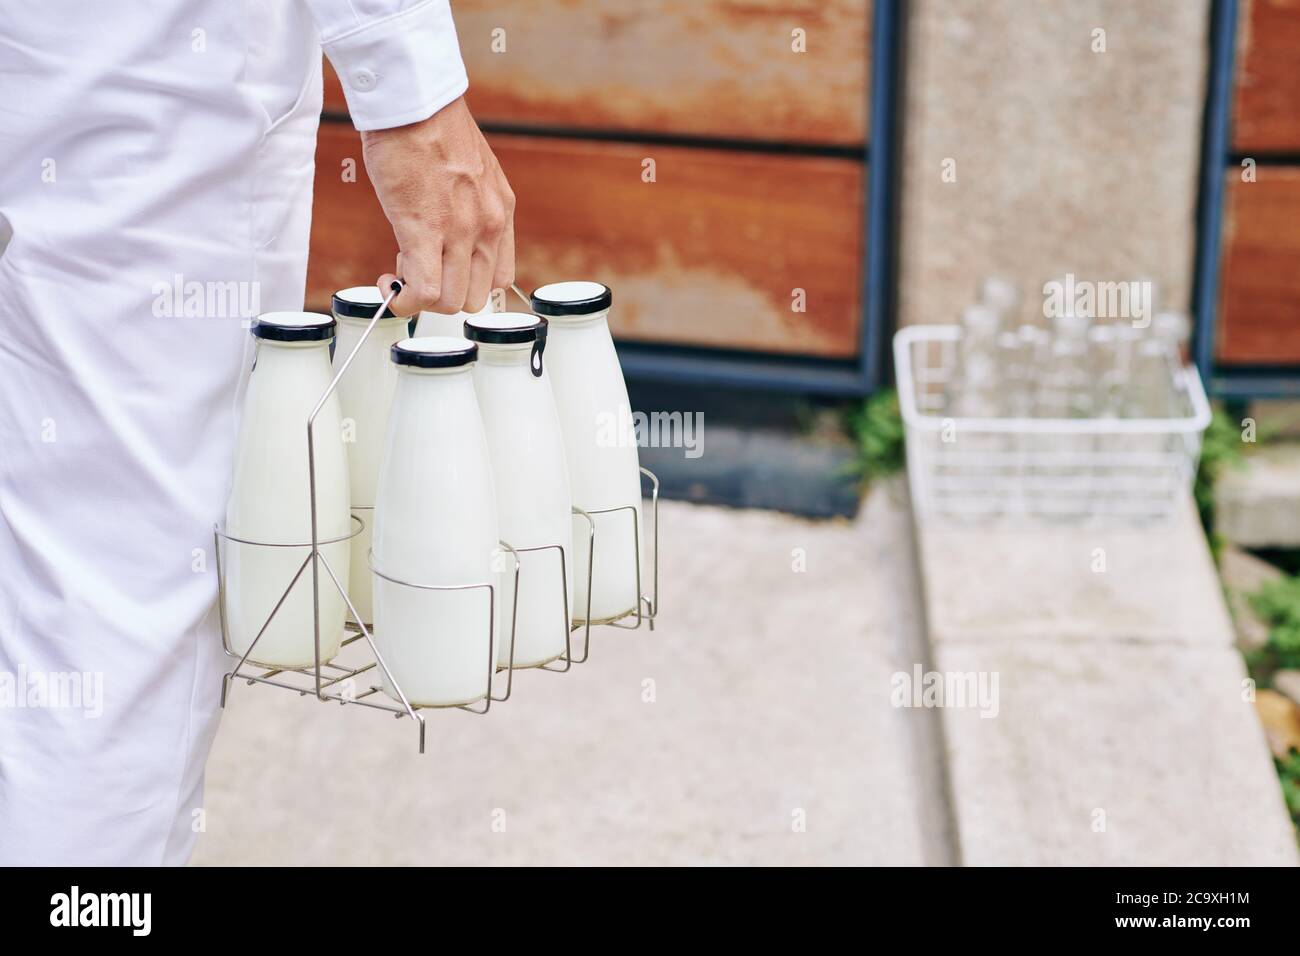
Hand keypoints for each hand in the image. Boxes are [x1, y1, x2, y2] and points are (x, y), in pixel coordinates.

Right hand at [361, 96, 514, 315]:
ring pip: (450, 301)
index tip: (443, 269)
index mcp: (501, 212)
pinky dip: (403, 298)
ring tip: (402, 268)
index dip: (466, 282)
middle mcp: (487, 227)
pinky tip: (389, 283)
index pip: (499, 278)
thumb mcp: (472, 172)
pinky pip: (423, 290)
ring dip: (421, 296)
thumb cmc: (432, 129)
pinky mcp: (424, 230)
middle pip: (474, 297)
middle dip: (442, 293)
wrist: (413, 102)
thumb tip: (448, 230)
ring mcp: (459, 232)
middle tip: (418, 267)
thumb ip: (470, 205)